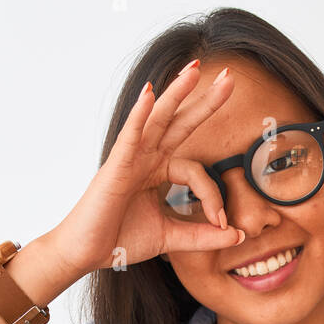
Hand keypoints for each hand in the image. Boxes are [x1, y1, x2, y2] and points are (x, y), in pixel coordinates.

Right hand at [50, 60, 246, 276]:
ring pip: (157, 119)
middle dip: (205, 101)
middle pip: (180, 123)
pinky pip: (130, 135)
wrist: (86, 254)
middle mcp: (146, 159)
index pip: (196, 171)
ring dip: (177, 93)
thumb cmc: (119, 240)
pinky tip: (150, 93)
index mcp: (158, 171)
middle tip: (231, 77)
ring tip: (194, 70)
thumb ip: (203, 236)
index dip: (213, 196)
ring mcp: (130, 159)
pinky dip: (140, 114)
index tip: (222, 223)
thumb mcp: (170, 238)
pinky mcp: (115, 166)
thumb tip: (237, 234)